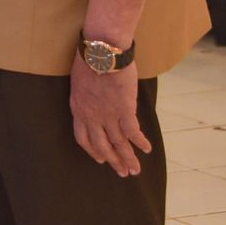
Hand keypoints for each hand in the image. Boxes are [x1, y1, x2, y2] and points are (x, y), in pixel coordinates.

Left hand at [69, 53, 149, 176]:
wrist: (101, 52)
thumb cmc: (89, 60)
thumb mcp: (80, 82)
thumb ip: (88, 98)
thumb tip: (98, 103)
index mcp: (79, 108)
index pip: (83, 137)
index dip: (92, 150)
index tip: (100, 158)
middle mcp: (92, 116)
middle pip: (102, 146)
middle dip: (113, 161)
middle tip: (122, 172)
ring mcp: (108, 115)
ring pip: (119, 144)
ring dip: (128, 159)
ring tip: (135, 170)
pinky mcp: (124, 110)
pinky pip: (133, 132)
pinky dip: (140, 143)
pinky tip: (147, 149)